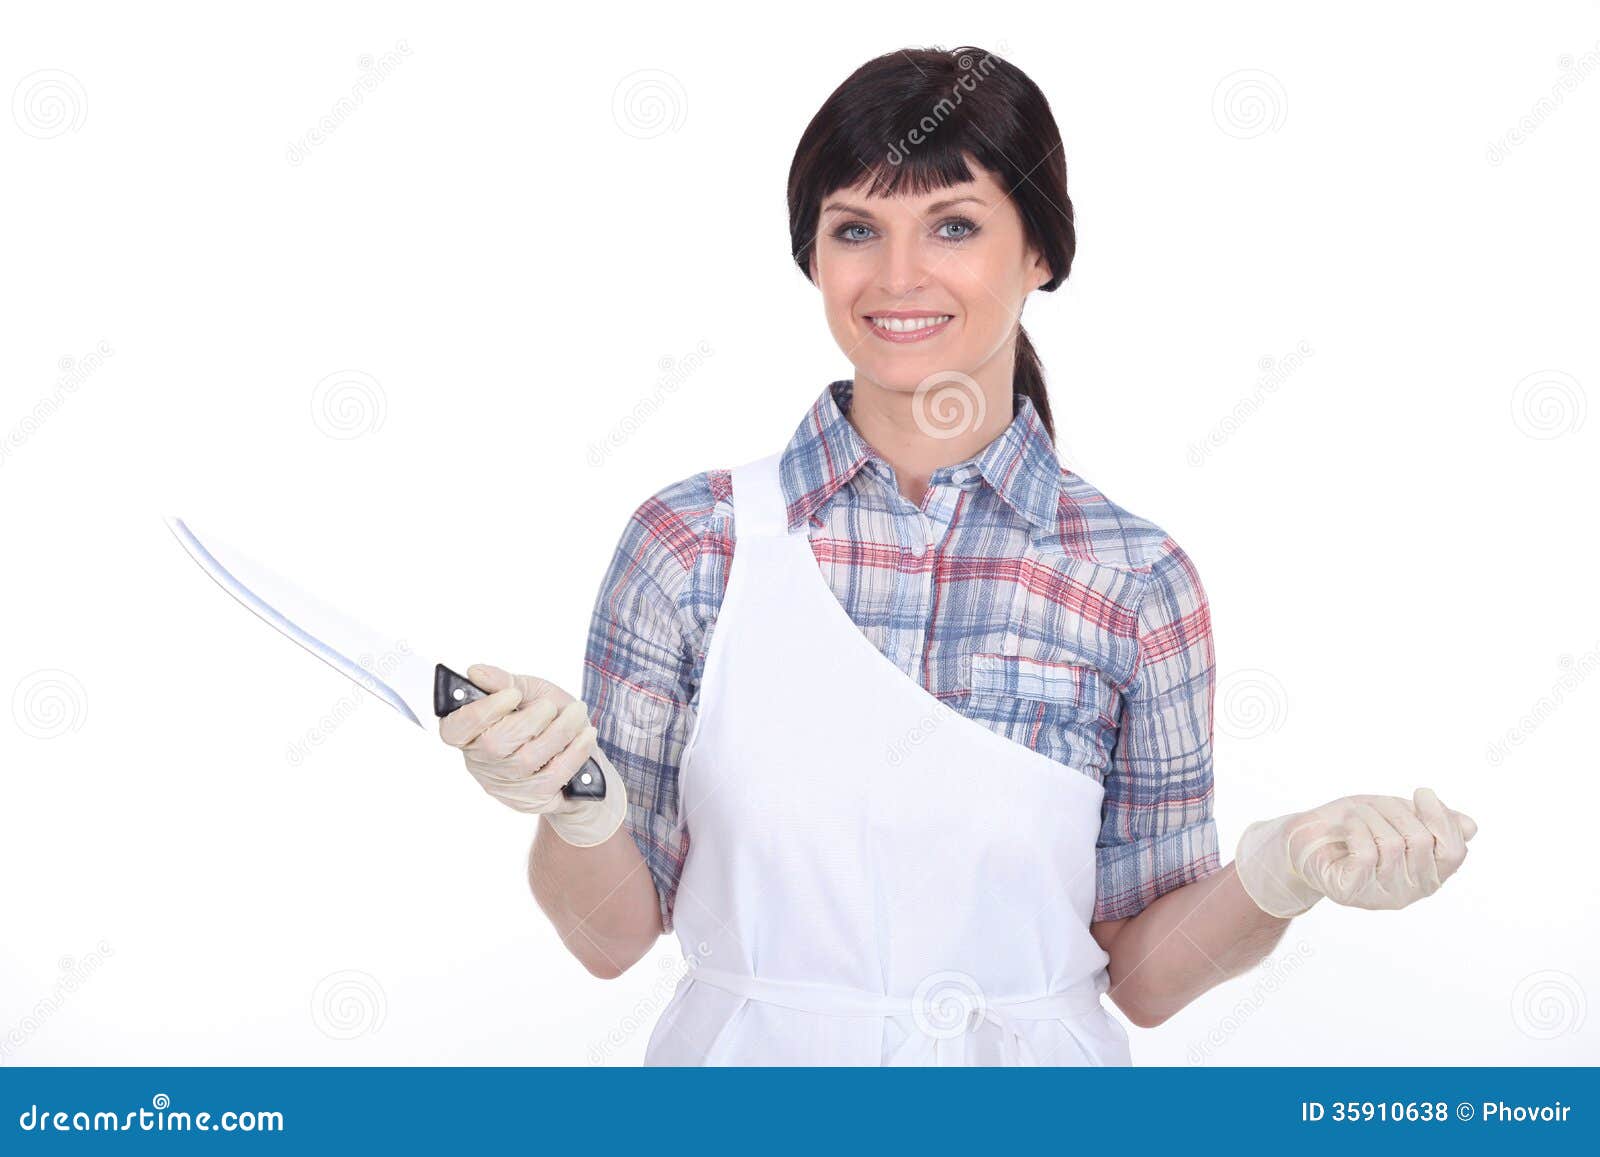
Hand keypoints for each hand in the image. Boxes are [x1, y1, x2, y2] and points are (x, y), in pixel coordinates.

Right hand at [437, 663, 627, 846]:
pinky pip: (553, 775)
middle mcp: (481, 763)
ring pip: (527, 760)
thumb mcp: (529, 691)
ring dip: (559, 731)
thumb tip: (476, 673)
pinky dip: (574, 751)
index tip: (512, 693)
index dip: (481, 711)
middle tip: (550, 706)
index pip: (455, 729)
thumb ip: (505, 682)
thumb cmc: (548, 716)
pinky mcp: (533, 799)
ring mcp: (506, 785)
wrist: (579, 747)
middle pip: (494, 745)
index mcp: (470, 732)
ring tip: (577, 711)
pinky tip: (586, 734)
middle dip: (529, 720)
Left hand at [1235, 787, 1476, 916]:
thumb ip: (1433, 822)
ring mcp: (1381, 895)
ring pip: (1391, 843)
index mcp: (1429, 874)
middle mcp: (1410, 891)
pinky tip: (1347, 824)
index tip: (1421, 793)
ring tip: (1356, 815)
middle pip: (1422, 841)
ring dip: (1371, 815)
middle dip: (1396, 810)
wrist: (1305, 838)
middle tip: (1374, 804)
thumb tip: (1472, 827)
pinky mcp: (1351, 892)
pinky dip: (1356, 827)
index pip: (1455, 851)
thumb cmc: (1355, 826)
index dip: (1442, 818)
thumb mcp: (1398, 816)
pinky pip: (1365, 852)